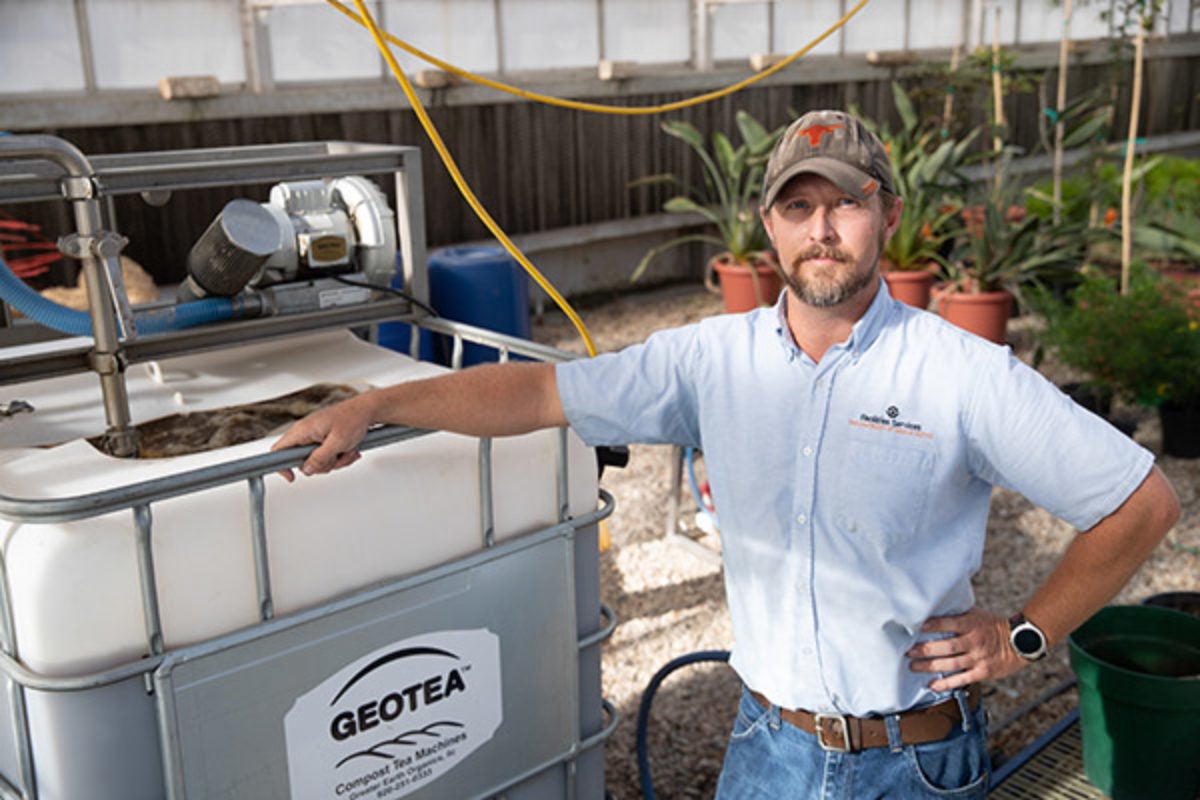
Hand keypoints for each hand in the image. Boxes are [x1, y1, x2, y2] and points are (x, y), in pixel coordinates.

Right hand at [270, 397, 370, 481]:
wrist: (367, 410)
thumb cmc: (353, 419)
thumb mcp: (337, 442)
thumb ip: (320, 458)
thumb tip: (307, 469)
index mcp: (303, 430)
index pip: (278, 450)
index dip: (281, 466)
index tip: (291, 477)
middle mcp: (306, 433)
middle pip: (302, 461)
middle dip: (322, 465)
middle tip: (335, 457)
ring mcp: (315, 436)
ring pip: (317, 461)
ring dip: (335, 461)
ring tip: (346, 450)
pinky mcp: (324, 439)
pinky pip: (327, 456)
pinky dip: (339, 456)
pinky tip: (348, 449)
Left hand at [906, 607, 1026, 691]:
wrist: (1021, 642)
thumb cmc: (994, 626)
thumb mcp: (977, 614)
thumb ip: (958, 614)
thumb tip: (935, 608)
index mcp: (972, 624)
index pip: (949, 623)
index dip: (933, 625)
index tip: (917, 627)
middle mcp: (974, 641)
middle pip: (946, 646)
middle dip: (925, 649)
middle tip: (908, 651)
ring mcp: (978, 658)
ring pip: (951, 664)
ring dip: (930, 666)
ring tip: (913, 666)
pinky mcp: (983, 672)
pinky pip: (962, 679)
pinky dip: (947, 683)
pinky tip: (932, 685)